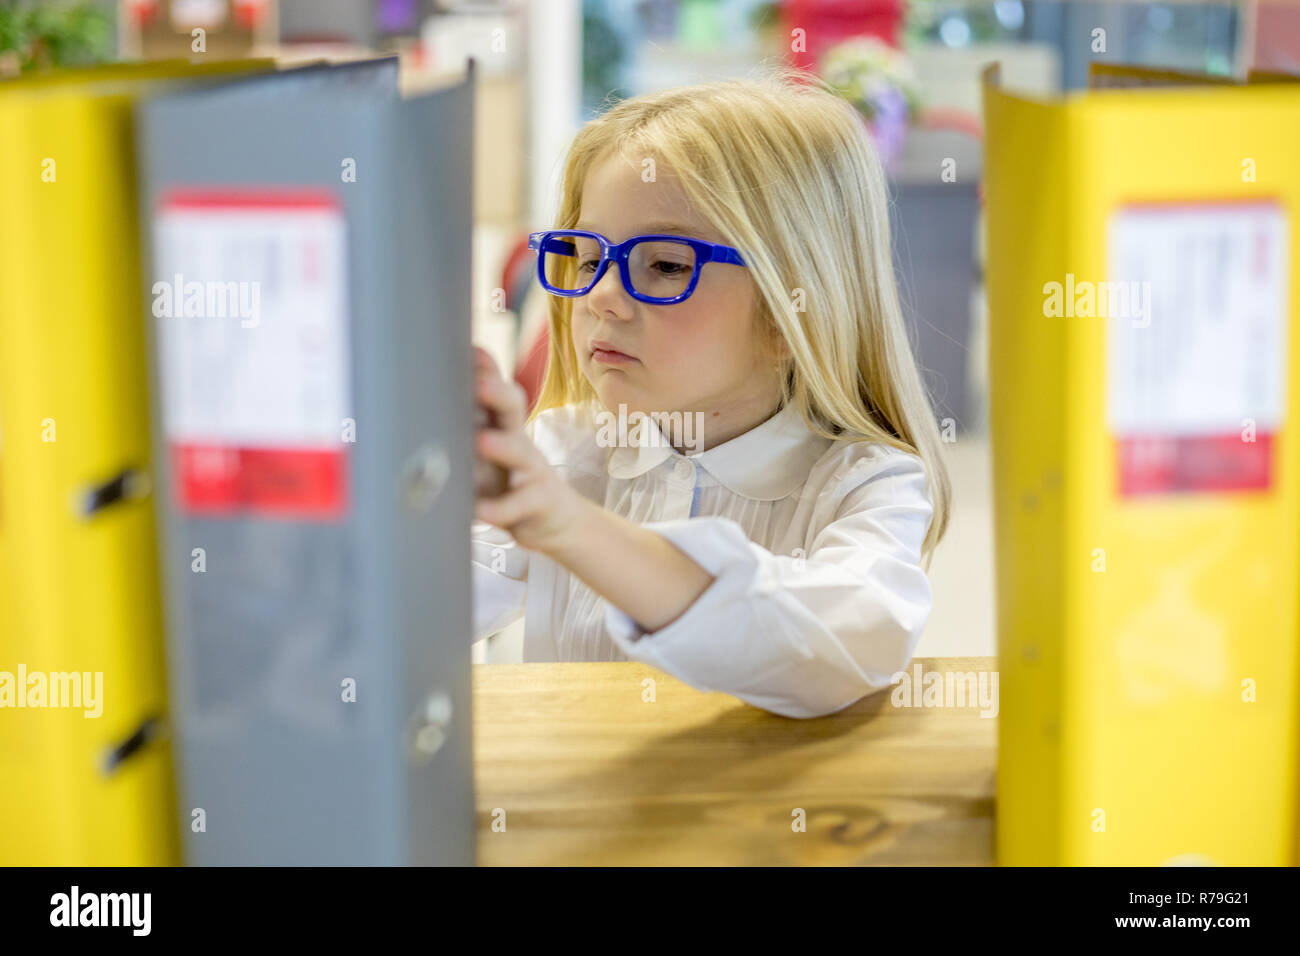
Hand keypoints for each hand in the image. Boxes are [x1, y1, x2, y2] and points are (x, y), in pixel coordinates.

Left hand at [473, 345, 590, 553]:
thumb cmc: (507, 482)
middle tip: (477, 384)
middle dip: (496, 392)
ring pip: (520, 452)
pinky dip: (498, 508)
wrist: (553, 519)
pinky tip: (479, 509)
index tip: (466, 351)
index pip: (495, 388)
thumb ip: (460, 433)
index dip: (484, 369)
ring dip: (501, 445)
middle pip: (512, 407)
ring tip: (481, 441)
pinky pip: (517, 504)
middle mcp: (518, 440)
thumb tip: (411, 414)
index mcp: (501, 425)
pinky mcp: (538, 503)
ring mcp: (531, 470)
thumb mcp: (486, 455)